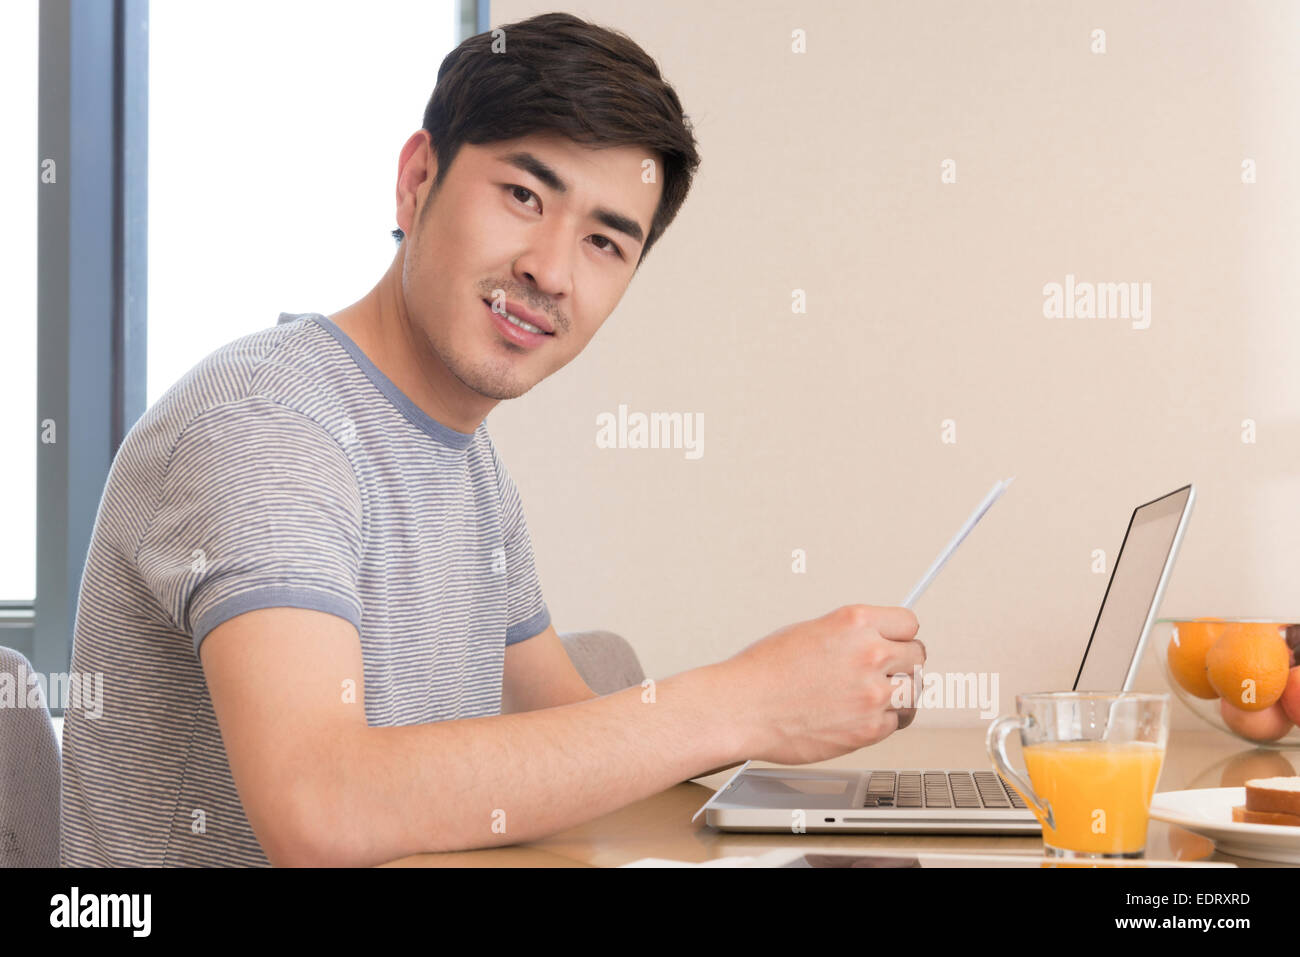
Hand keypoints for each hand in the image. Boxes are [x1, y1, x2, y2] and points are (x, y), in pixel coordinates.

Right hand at [719, 604, 924, 765]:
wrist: (742, 708)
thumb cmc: (764, 671)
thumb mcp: (812, 631)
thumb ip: (852, 635)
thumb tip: (878, 640)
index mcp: (855, 622)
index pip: (909, 623)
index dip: (900, 635)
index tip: (896, 643)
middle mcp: (870, 653)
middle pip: (918, 656)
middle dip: (901, 664)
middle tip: (882, 673)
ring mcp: (873, 693)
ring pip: (913, 692)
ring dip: (896, 695)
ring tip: (867, 697)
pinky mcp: (869, 728)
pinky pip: (894, 723)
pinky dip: (878, 722)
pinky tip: (853, 716)